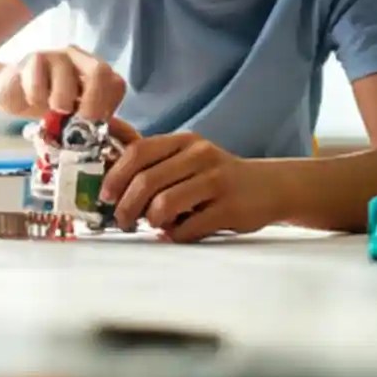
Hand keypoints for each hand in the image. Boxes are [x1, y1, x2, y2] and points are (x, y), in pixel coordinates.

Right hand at [0, 45, 126, 120]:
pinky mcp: (34, 58)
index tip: (91, 125)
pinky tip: (30, 99)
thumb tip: (104, 141)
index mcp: (96, 72)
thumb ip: (92, 122)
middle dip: (90, 104)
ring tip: (48, 109)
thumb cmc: (47, 106)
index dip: (106, 108)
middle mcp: (81, 59)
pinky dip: (35, 100)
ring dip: (58, 104)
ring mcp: (58, 55)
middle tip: (77, 123)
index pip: (116, 85)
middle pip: (100, 72)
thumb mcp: (74, 117)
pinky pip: (39, 84)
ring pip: (67, 80)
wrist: (13, 94)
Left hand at [98, 133, 283, 241]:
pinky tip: (179, 232)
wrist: (270, 186)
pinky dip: (176, 235)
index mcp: (184, 141)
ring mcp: (216, 180)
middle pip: (147, 180)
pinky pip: (189, 227)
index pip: (138, 151)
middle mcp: (199, 155)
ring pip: (164, 204)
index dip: (115, 175)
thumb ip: (153, 162)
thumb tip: (106, 170)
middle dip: (127, 206)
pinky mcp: (230, 208)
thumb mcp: (187, 159)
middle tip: (123, 221)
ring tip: (155, 225)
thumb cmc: (217, 176)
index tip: (105, 196)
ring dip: (152, 221)